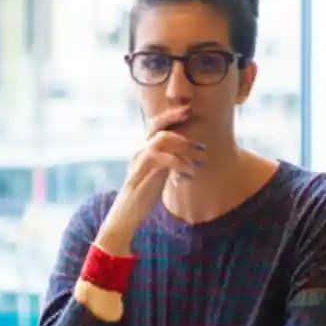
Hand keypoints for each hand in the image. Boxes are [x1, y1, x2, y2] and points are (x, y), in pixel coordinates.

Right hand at [95, 107, 206, 254]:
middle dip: (177, 120)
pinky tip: (190, 175)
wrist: (126, 215)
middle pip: (158, 126)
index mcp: (142, 151)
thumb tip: (186, 157)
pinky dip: (182, 165)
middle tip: (194, 122)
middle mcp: (139, 150)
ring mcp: (140, 159)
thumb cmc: (143, 198)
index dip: (171, 116)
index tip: (187, 111)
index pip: (156, 127)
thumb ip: (168, 164)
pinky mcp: (144, 170)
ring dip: (185, 147)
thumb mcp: (158, 176)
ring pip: (164, 138)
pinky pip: (167, 159)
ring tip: (199, 161)